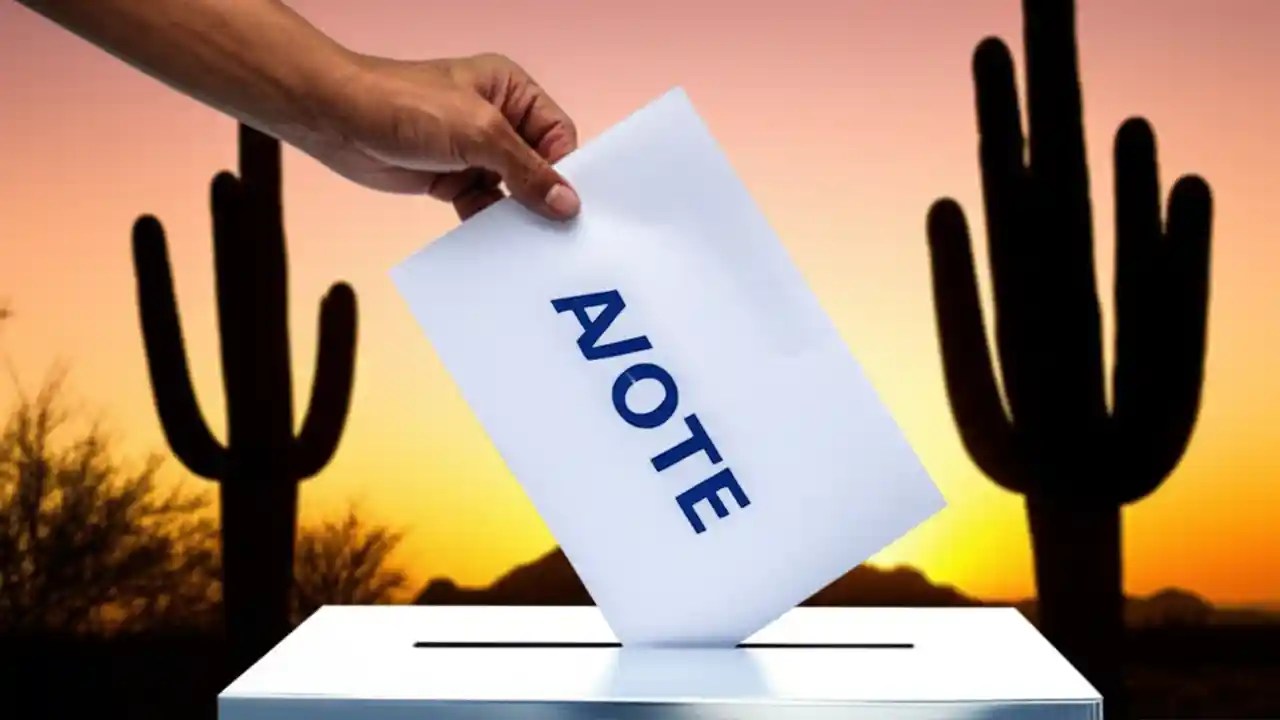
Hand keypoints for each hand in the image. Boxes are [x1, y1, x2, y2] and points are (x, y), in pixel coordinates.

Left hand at [306, 52, 580, 220]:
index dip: (565, 170)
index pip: (558, 135)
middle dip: (543, 197)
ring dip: (516, 215)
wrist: (337, 119)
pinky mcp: (450, 178)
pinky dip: (488, 224)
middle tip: (556, 233)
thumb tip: (567, 204)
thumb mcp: (478, 134)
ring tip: (529, 244)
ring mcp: (472, 150)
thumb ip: (527, 171)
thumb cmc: (405, 104)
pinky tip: (496, 245)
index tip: (571, 208)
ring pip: (511, 190)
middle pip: (538, 165)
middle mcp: (496, 118)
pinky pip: (483, 206)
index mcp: (511, 90)